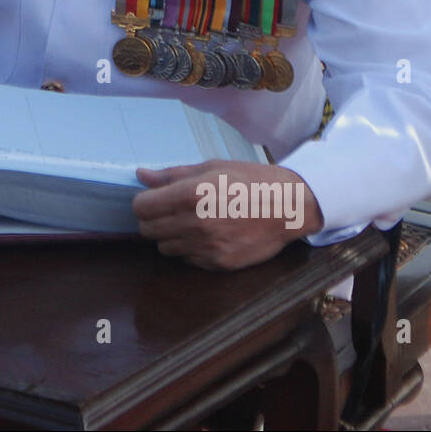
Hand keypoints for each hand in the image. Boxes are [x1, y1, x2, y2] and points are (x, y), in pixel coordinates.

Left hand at [132, 159, 323, 269]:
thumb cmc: (250, 180)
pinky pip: (188, 260)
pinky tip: (208, 236)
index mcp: (189, 195)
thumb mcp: (211, 168)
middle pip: (147, 230)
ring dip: (171, 236)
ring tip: (191, 223)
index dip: (144, 203)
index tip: (154, 199)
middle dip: (153, 220)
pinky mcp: (218, 263)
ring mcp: (206, 246)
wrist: (289, 206)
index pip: (141, 207)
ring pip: (165, 248)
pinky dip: (191, 250)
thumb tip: (141, 175)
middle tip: (170, 211)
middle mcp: (194, 223)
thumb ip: (172, 175)